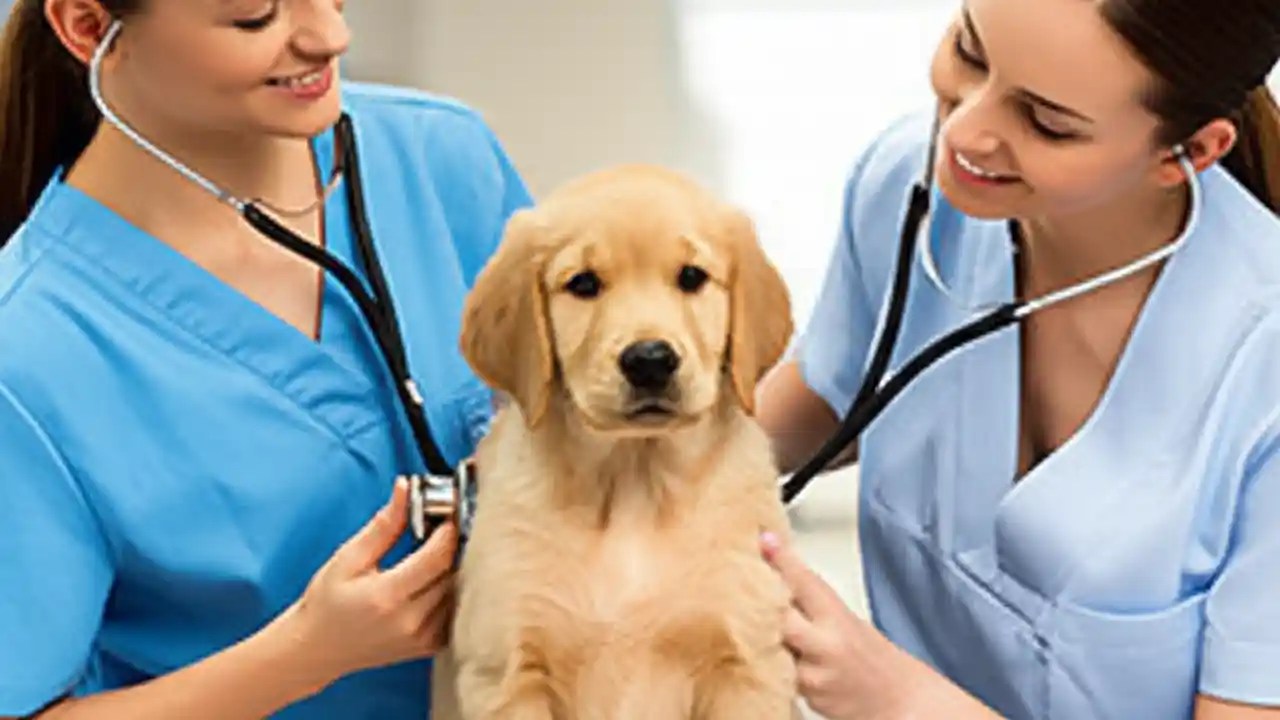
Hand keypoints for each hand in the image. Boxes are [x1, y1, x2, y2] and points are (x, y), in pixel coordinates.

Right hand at [283, 478, 458, 687]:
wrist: (317, 649)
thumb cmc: (326, 603)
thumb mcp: (349, 558)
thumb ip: (384, 525)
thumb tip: (406, 489)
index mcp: (387, 596)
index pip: (438, 557)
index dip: (448, 530)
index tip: (447, 513)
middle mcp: (410, 621)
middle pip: (453, 573)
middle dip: (452, 545)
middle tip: (443, 527)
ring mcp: (421, 638)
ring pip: (458, 592)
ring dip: (453, 568)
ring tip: (435, 553)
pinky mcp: (428, 647)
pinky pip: (455, 611)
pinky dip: (451, 592)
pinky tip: (434, 580)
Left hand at [761, 531, 922, 719]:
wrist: (896, 696)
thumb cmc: (866, 652)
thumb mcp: (842, 616)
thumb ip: (808, 597)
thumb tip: (772, 559)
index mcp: (837, 615)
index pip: (805, 581)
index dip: (782, 560)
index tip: (763, 540)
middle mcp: (826, 643)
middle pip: (779, 618)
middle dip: (758, 607)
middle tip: (739, 593)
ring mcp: (816, 674)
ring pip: (772, 650)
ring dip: (760, 641)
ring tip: (751, 631)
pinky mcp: (808, 698)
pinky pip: (777, 677)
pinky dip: (771, 667)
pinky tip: (769, 661)